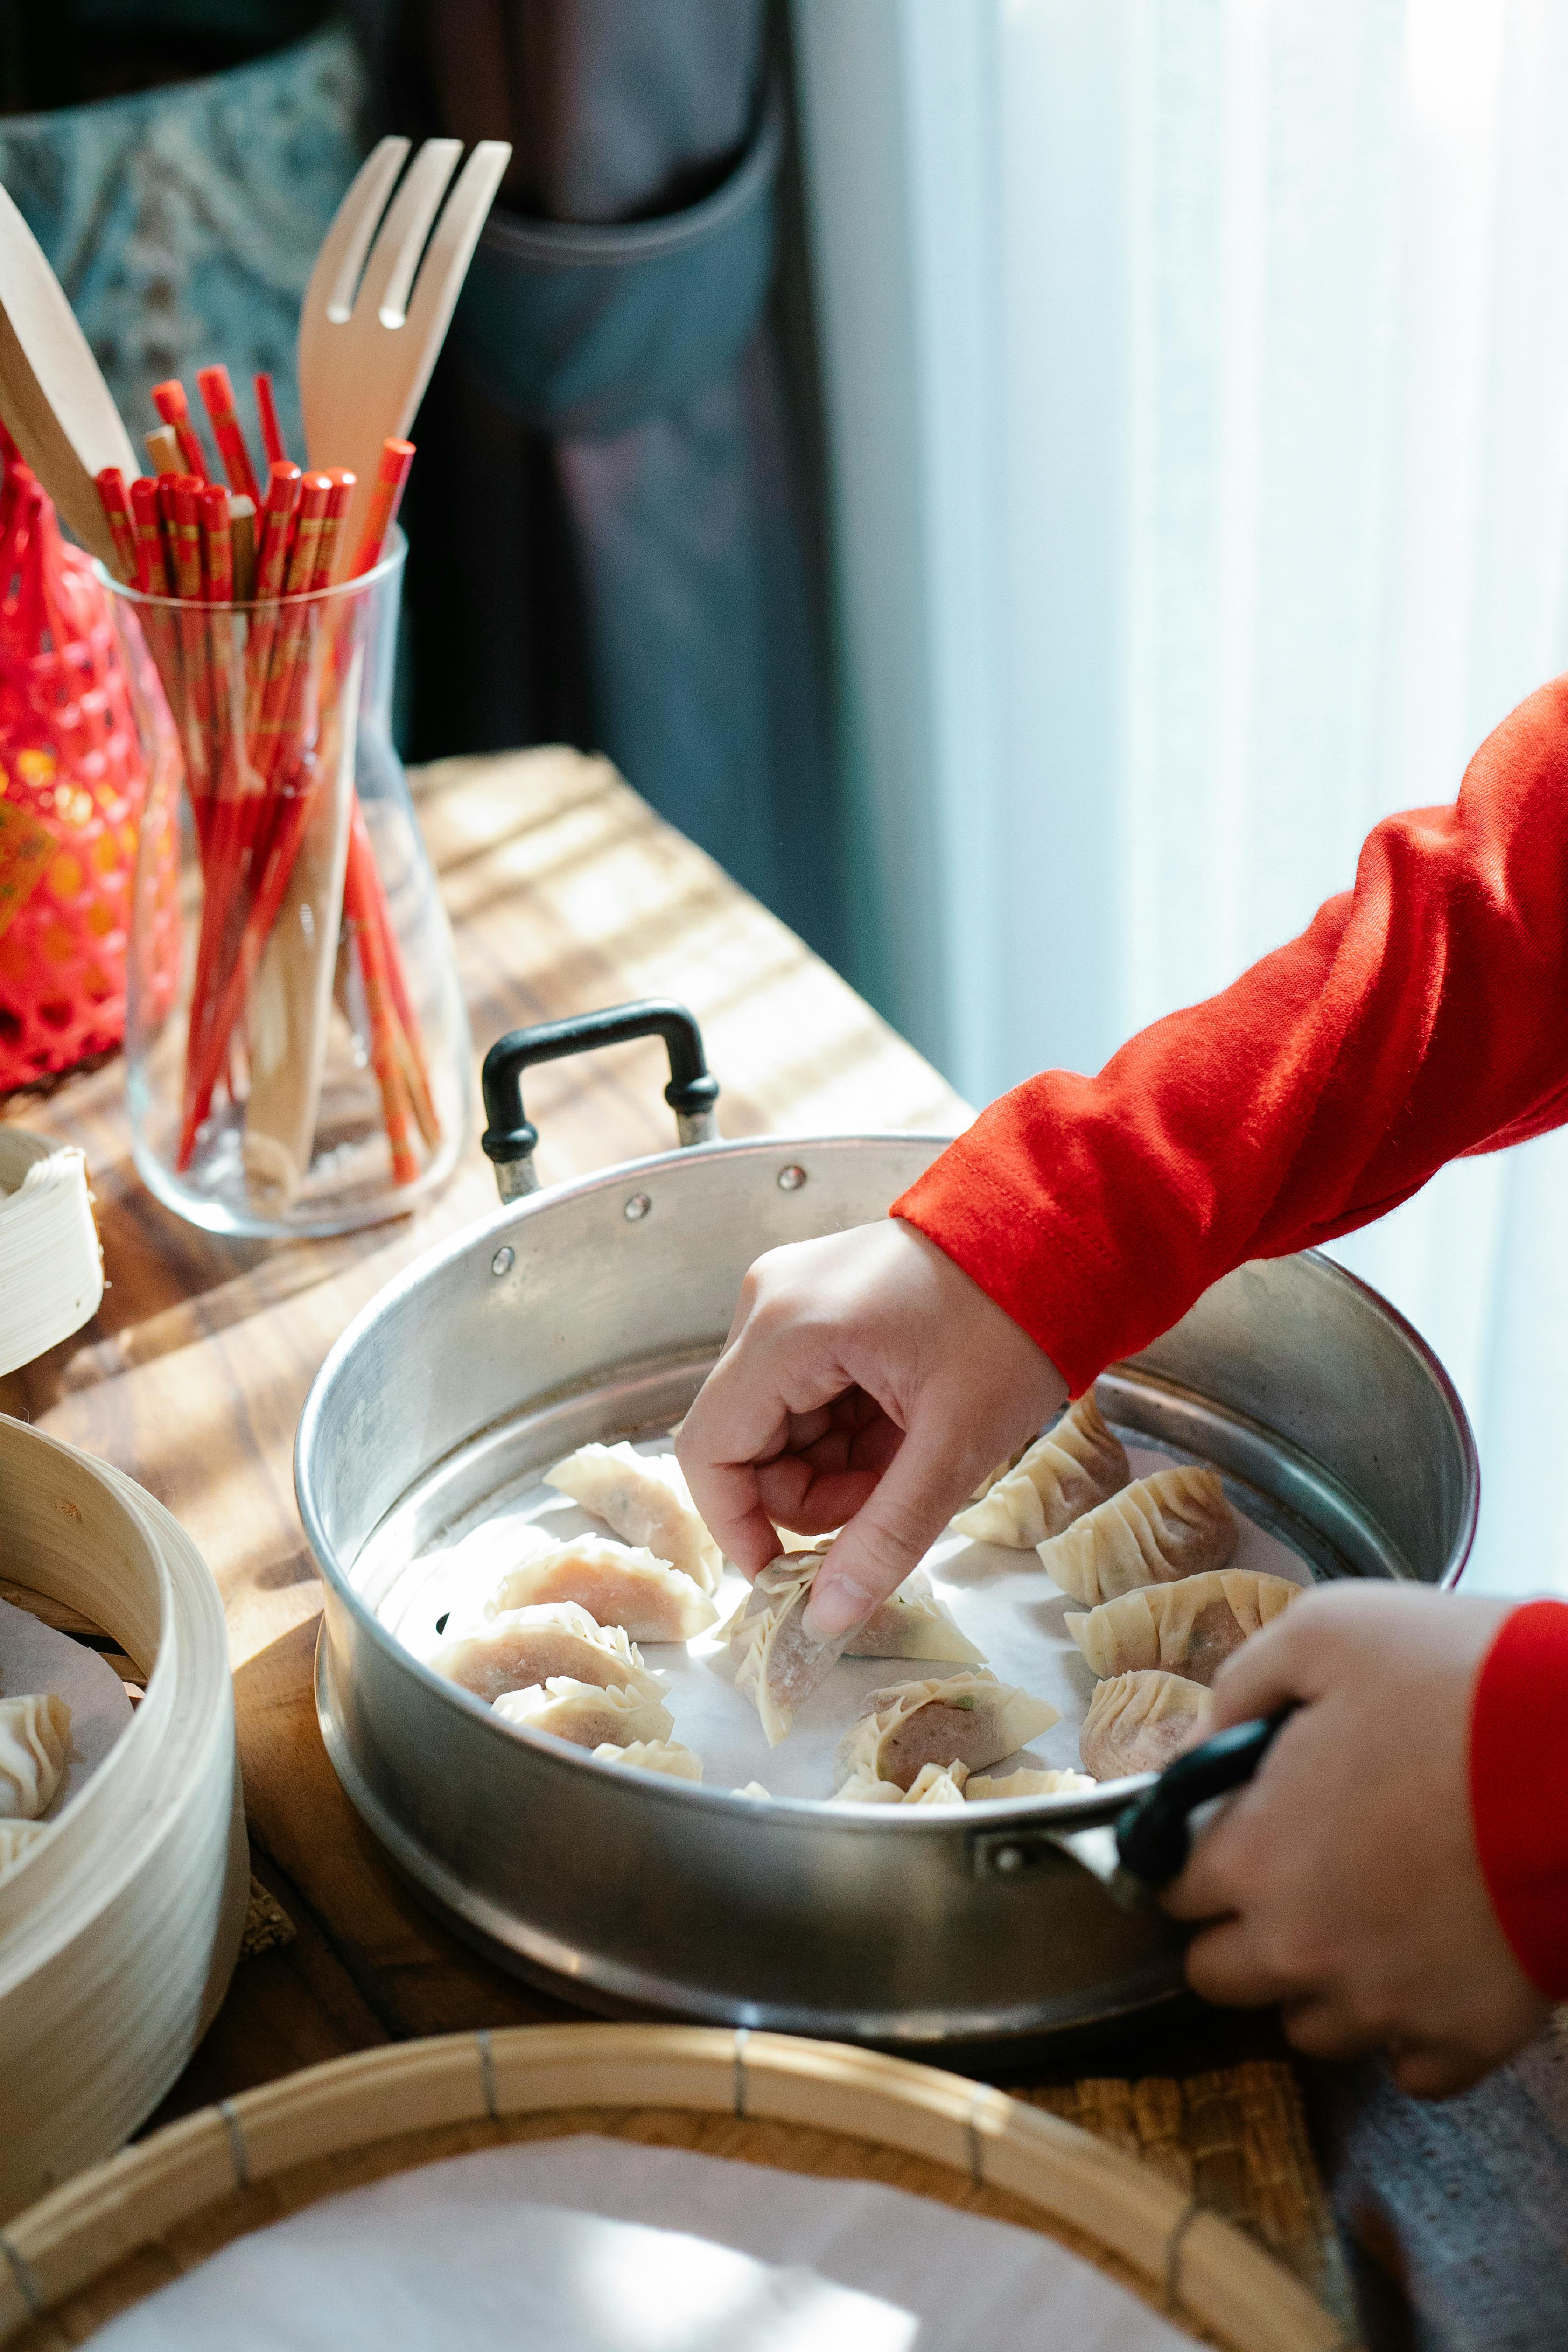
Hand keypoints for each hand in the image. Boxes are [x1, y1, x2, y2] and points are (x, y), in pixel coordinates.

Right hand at [676, 1219, 1065, 1633]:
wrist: (1061, 1236)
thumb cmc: (1013, 1324)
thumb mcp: (954, 1446)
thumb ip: (885, 1537)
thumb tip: (827, 1619)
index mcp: (786, 1330)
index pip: (709, 1452)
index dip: (738, 1527)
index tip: (789, 1576)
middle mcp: (769, 1305)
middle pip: (747, 1443)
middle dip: (815, 1494)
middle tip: (894, 1498)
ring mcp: (792, 1299)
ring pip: (781, 1425)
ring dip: (840, 1465)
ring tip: (918, 1451)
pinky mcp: (819, 1303)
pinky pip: (807, 1393)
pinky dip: (851, 1429)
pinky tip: (909, 1422)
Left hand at [1162, 1583, 1549, 2096]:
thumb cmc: (1457, 1681)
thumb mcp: (1326, 1632)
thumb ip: (1242, 1687)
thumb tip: (1203, 1741)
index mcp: (1252, 1856)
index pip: (1174, 1888)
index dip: (1200, 1856)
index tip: (1235, 1835)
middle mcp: (1300, 1948)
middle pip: (1221, 1976)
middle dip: (1243, 1931)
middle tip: (1297, 1880)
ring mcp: (1385, 2004)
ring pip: (1311, 2029)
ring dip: (1325, 1984)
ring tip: (1373, 1921)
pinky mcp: (1467, 2039)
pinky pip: (1412, 2071)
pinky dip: (1416, 2030)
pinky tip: (1435, 1970)